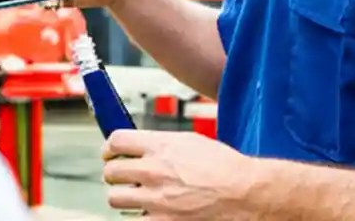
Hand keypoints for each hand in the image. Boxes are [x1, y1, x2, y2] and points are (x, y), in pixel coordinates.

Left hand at [101, 130, 260, 219]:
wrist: (244, 194)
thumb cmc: (224, 166)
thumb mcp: (191, 142)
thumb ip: (161, 144)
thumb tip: (140, 148)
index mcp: (161, 146)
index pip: (116, 141)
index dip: (110, 148)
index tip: (112, 153)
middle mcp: (153, 170)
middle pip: (110, 172)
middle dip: (115, 174)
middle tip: (124, 177)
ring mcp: (155, 199)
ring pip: (115, 198)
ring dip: (124, 197)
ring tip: (138, 196)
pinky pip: (134, 220)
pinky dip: (141, 217)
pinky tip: (154, 212)